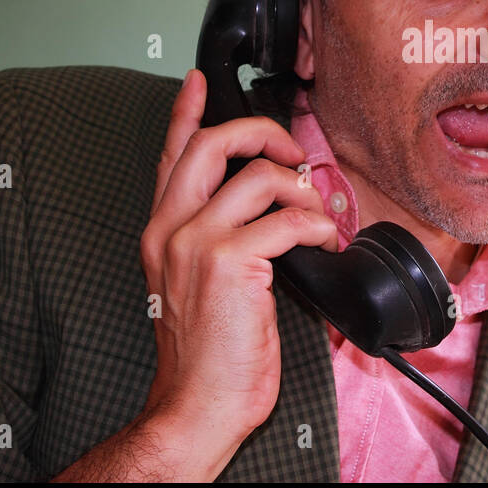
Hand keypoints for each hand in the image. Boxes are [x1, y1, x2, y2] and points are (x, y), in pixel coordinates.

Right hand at [137, 69, 337, 476]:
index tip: (200, 82)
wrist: (196, 405)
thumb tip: (268, 212)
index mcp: (162, 232)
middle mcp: (171, 229)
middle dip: (261, 132)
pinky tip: (325, 243)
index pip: (170, 156)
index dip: (185, 112)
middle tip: (289, 150)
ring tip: (318, 220)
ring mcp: (197, 242)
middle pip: (212, 144)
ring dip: (304, 192)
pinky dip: (319, 226)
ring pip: (260, 176)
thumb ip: (218, 241)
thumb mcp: (197, 286)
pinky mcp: (230, 261)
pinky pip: (290, 219)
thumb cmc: (205, 355)